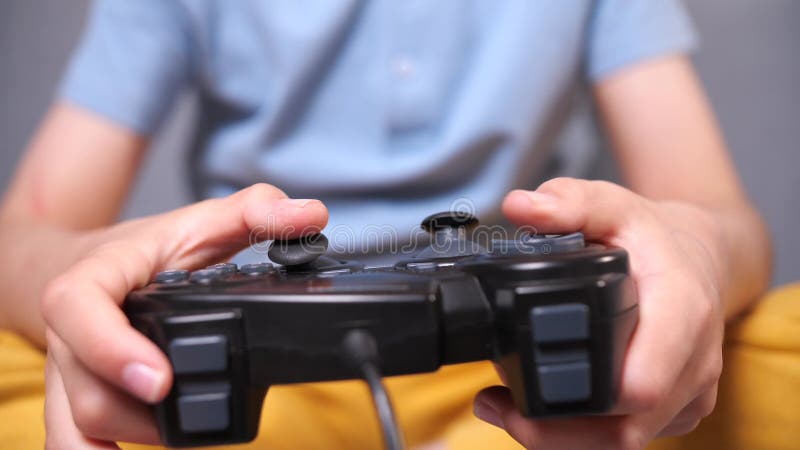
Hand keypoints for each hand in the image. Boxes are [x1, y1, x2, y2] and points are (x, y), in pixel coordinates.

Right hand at [42, 184, 327, 448]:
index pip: (78, 307)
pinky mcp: (72, 397)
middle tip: (204, 406)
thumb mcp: (203, 219)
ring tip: (190, 427)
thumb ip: (257, 211)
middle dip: (147, 413)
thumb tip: (310, 216)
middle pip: (89, 388)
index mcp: (97, 278)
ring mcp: (68, 369)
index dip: (111, 348)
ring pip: (85, 422)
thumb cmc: (147, 248)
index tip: (159, 379)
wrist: (82, 265)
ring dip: (140, 435)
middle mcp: (73, 330)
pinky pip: (73, 440)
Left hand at [474, 178, 724, 449]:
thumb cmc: (655, 234)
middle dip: (557, 431)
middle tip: (498, 408)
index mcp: (682, 311)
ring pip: (626, 440)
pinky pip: (630, 435)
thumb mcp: (614, 204)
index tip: (518, 391)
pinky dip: (585, 434)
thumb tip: (521, 206)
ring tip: (506, 411)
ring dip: (564, 438)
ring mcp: (690, 390)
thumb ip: (568, 202)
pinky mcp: (679, 406)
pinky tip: (543, 414)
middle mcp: (693, 360)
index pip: (643, 383)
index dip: (584, 400)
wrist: (702, 255)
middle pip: (627, 428)